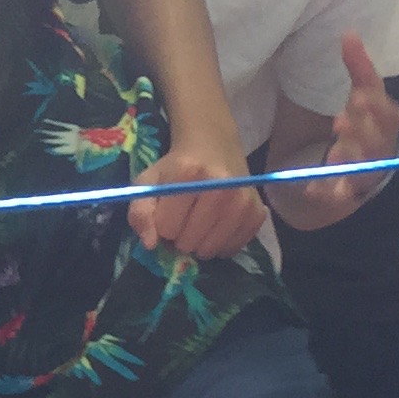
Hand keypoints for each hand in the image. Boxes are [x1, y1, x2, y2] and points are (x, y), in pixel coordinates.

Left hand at [127, 138, 262, 260]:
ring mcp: (243, 200)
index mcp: (188, 175)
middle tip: (185, 217)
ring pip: (210, 250)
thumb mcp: (149, 183)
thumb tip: (151, 245)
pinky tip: (217, 225)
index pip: (167, 228)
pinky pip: (231, 249)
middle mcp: (221, 187)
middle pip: (189, 242)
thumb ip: (140, 212)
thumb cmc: (176, 168)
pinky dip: (220, 244)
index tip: (169, 210)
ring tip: (199, 222)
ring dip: (199, 243)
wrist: (213, 147)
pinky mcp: (257, 213)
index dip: (163, 224)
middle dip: (180, 236)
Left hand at [268, 32, 398, 228]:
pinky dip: (326, 194)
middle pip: (378, 140)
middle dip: (362, 129)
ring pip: (364, 167)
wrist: (349, 173)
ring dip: (351, 157)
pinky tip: (312, 190)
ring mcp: (365, 173)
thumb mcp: (359, 97)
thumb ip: (357, 67)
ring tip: (336, 149)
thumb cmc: (359, 127)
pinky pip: (338, 197)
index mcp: (384, 122)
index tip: (357, 95)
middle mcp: (380, 148)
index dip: (373, 103)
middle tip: (342, 119)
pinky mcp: (346, 194)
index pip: (385, 111)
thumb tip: (349, 32)